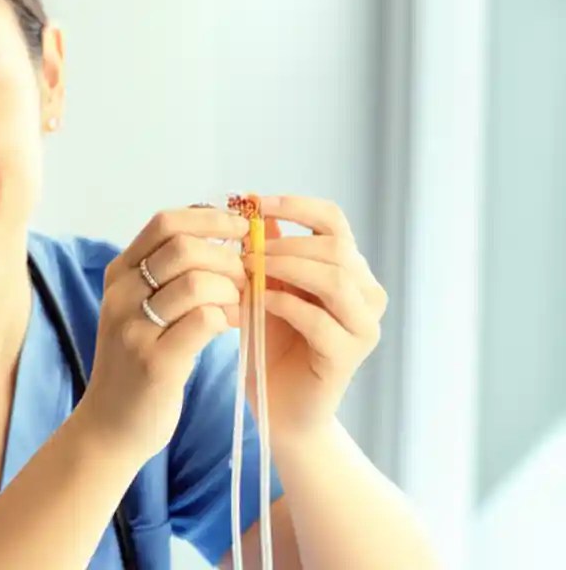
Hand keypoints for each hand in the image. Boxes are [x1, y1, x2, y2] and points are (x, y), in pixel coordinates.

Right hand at [80, 206, 249, 463]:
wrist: (110, 426)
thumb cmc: (138, 364)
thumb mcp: (139, 310)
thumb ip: (168, 275)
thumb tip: (220, 233)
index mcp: (118, 275)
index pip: (165, 223)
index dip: (209, 217)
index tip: (240, 228)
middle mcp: (120, 295)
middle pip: (184, 246)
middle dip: (227, 256)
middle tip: (248, 275)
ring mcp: (134, 328)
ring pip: (196, 281)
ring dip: (232, 288)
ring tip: (243, 302)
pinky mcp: (155, 362)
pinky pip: (204, 320)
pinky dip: (230, 315)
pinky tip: (235, 324)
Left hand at [245, 195, 388, 441]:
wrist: (279, 406)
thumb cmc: (271, 343)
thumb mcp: (264, 287)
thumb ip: (265, 251)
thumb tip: (252, 207)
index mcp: (348, 270)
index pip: (333, 221)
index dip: (296, 206)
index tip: (256, 203)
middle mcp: (366, 293)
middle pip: (335, 247)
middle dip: (284, 243)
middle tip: (244, 249)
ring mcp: (363, 325)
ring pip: (334, 277)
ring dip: (286, 268)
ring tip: (248, 270)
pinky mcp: (349, 355)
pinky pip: (319, 319)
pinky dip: (283, 303)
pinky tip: (256, 301)